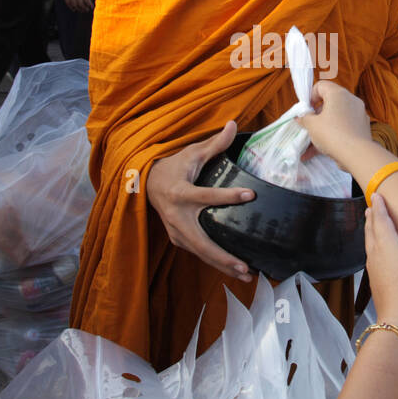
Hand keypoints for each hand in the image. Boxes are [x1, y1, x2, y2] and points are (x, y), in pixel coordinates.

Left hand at [64, 0, 94, 11]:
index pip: (68, 1)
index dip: (71, 6)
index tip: (74, 9)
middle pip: (74, 4)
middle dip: (79, 9)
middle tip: (83, 10)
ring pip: (81, 4)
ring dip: (85, 8)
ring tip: (88, 9)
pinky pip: (87, 1)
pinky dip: (90, 5)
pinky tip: (92, 6)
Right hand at [146, 121, 256, 282]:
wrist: (147, 182)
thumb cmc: (174, 166)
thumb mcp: (192, 152)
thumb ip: (215, 143)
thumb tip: (234, 124)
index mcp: (179, 192)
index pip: (206, 196)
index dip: (228, 196)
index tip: (250, 194)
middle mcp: (176, 216)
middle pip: (202, 242)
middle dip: (224, 256)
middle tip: (246, 266)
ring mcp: (175, 230)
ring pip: (200, 253)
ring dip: (222, 265)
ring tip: (246, 274)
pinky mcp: (177, 239)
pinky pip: (197, 252)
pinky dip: (214, 262)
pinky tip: (233, 269)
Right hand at [298, 80, 370, 165]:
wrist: (356, 154)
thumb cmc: (331, 134)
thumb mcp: (312, 125)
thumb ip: (305, 118)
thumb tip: (302, 117)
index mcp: (338, 94)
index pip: (321, 86)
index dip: (310, 96)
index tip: (306, 110)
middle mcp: (351, 100)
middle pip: (330, 101)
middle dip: (317, 113)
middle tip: (309, 124)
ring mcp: (359, 114)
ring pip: (337, 117)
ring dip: (324, 127)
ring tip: (312, 142)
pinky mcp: (362, 127)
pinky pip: (344, 127)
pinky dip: (334, 135)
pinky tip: (321, 150)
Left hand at [364, 194, 397, 339]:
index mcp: (387, 243)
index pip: (380, 219)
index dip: (379, 206)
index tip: (377, 196)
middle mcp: (376, 253)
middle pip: (371, 230)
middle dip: (372, 217)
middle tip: (372, 207)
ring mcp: (373, 268)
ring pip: (369, 243)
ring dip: (370, 230)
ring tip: (372, 224)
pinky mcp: (376, 281)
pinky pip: (372, 255)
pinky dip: (373, 245)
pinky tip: (379, 251)